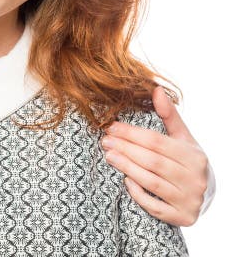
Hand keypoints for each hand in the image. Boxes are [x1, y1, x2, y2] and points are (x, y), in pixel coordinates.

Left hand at [101, 86, 208, 225]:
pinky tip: (125, 182)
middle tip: (105, 141)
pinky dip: (138, 194)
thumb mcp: (182, 137)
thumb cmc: (185, 159)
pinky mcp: (182, 217)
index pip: (157, 142)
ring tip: (108, 156)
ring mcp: (189, 199)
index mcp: (194, 156)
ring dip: (127, 168)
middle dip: (126, 149)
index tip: (111, 127)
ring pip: (152, 182)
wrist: (203, 193)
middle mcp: (195, 178)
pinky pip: (155, 206)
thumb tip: (155, 89)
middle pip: (153, 161)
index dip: (132, 134)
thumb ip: (169, 115)